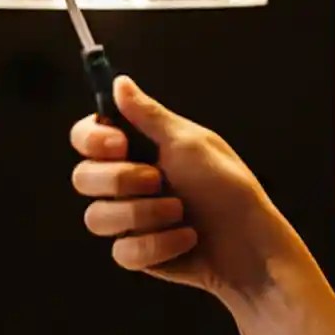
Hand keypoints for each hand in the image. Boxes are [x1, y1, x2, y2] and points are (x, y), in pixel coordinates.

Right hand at [70, 77, 302, 302]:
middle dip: (120, 180)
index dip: (92, 139)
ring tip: (180, 212)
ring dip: (143, 215)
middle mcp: (124, 183)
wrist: (252, 245)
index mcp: (135, 150)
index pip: (85, 137)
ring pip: (96, 218)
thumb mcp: (190, 143)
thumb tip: (120, 81)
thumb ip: (148, 115)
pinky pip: (122, 251)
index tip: (119, 144)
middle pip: (81, 178)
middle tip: (158, 180)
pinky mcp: (135, 253)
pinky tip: (186, 239)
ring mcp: (127, 219)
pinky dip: (158, 244)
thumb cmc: (228, 188)